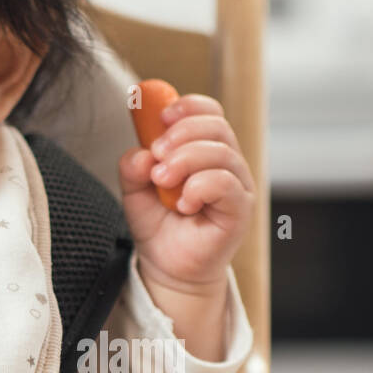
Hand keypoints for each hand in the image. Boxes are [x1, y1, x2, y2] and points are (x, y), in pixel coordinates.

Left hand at [118, 92, 254, 293]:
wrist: (167, 266)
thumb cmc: (158, 224)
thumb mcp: (134, 190)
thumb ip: (133, 167)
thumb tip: (143, 153)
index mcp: (205, 150)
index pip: (210, 113)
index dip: (188, 106)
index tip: (161, 116)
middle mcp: (226, 163)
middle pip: (217, 126)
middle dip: (182, 133)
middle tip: (156, 154)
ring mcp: (237, 186)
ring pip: (221, 152)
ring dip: (185, 160)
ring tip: (162, 181)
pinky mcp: (240, 210)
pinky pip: (226, 183)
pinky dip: (198, 187)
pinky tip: (183, 204)